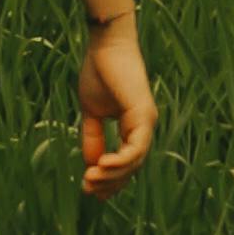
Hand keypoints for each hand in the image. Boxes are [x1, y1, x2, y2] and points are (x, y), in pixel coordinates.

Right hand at [76, 11, 153, 196]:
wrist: (104, 44)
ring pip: (134, 162)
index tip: (89, 190)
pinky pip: (136, 148)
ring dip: (112, 175)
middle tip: (87, 189)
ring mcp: (146, 121)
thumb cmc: (99, 71)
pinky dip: (120, 161)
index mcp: (133, 127)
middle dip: (110, 183)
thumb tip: (92, 164)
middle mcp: (144, 127)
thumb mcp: (91, 112)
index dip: (110, 180)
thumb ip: (93, 137)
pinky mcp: (143, 114)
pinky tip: (101, 166)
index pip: (126, 163)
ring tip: (90, 180)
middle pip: (131, 168)